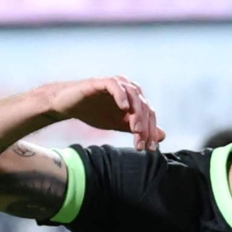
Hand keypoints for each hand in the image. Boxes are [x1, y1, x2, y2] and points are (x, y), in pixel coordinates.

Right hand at [44, 77, 164, 149]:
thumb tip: (162, 137)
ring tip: (135, 129)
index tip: (151, 149)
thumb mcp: (119, 124)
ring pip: (133, 95)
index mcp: (135, 99)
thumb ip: (138, 129)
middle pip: (144, 106)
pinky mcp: (101, 81)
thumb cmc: (94, 112)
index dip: (152, 132)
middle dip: (145, 127)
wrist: (68, 105)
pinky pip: (114, 85)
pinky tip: (124, 108)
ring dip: (136, 113)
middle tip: (141, 145)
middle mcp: (128, 88)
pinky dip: (120, 95)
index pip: (149, 115)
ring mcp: (115, 83)